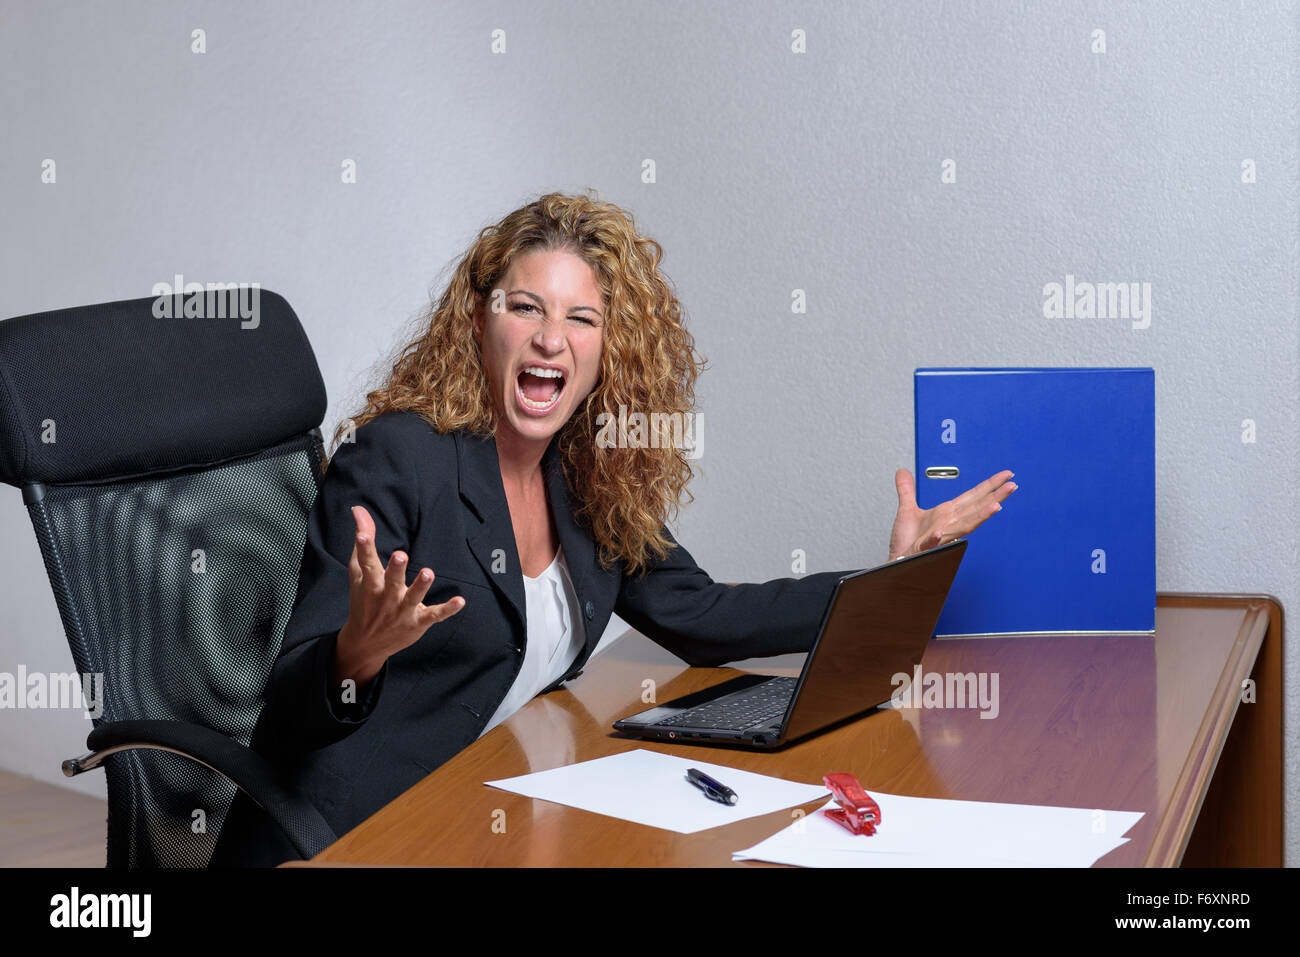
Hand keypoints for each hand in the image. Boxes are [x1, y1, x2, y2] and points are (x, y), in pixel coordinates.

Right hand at [333, 505, 465, 687]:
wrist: (366, 643)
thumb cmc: (364, 600)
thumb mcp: (360, 572)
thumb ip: (363, 542)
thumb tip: (359, 510)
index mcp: (371, 583)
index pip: (367, 563)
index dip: (364, 548)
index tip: (362, 536)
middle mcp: (386, 597)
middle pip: (392, 581)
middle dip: (395, 569)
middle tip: (400, 555)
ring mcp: (402, 610)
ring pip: (413, 597)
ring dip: (420, 586)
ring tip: (428, 573)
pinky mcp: (418, 621)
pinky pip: (434, 615)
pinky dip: (447, 609)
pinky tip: (460, 601)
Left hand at [888, 469, 1016, 561]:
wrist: (897, 561)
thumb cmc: (906, 542)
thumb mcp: (906, 510)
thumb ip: (906, 490)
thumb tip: (903, 472)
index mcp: (946, 514)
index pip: (973, 496)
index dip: (989, 485)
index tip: (1005, 476)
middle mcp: (948, 524)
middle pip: (976, 508)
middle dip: (994, 496)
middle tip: (1012, 485)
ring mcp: (940, 536)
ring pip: (964, 525)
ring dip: (980, 516)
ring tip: (996, 506)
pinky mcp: (925, 548)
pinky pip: (931, 543)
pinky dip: (937, 538)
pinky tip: (940, 533)